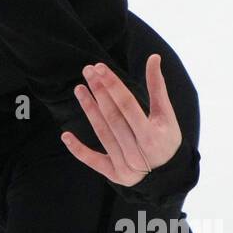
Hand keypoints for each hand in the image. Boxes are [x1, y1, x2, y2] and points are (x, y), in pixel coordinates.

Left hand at [60, 54, 182, 186]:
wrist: (167, 175)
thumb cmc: (166, 138)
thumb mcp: (166, 115)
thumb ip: (158, 87)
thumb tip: (153, 57)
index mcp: (152, 135)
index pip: (128, 105)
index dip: (112, 85)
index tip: (100, 67)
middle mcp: (138, 152)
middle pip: (112, 117)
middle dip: (99, 91)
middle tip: (87, 70)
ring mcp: (125, 165)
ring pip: (102, 132)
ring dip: (88, 109)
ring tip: (79, 88)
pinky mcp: (114, 175)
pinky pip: (93, 161)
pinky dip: (78, 150)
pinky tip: (65, 135)